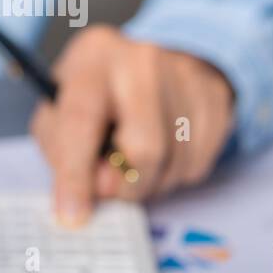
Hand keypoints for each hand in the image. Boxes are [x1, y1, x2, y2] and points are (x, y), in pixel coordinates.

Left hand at [28, 25, 234, 226]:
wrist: (147, 61)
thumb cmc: (95, 94)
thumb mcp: (58, 113)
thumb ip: (63, 152)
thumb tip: (96, 190)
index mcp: (93, 58)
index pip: (81, 121)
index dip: (75, 175)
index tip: (73, 215)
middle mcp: (142, 60)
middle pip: (144, 148)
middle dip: (126, 187)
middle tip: (113, 190)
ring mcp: (185, 75)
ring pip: (177, 163)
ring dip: (153, 182)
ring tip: (136, 163)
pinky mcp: (214, 96)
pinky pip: (200, 163)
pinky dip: (177, 172)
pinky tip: (163, 151)